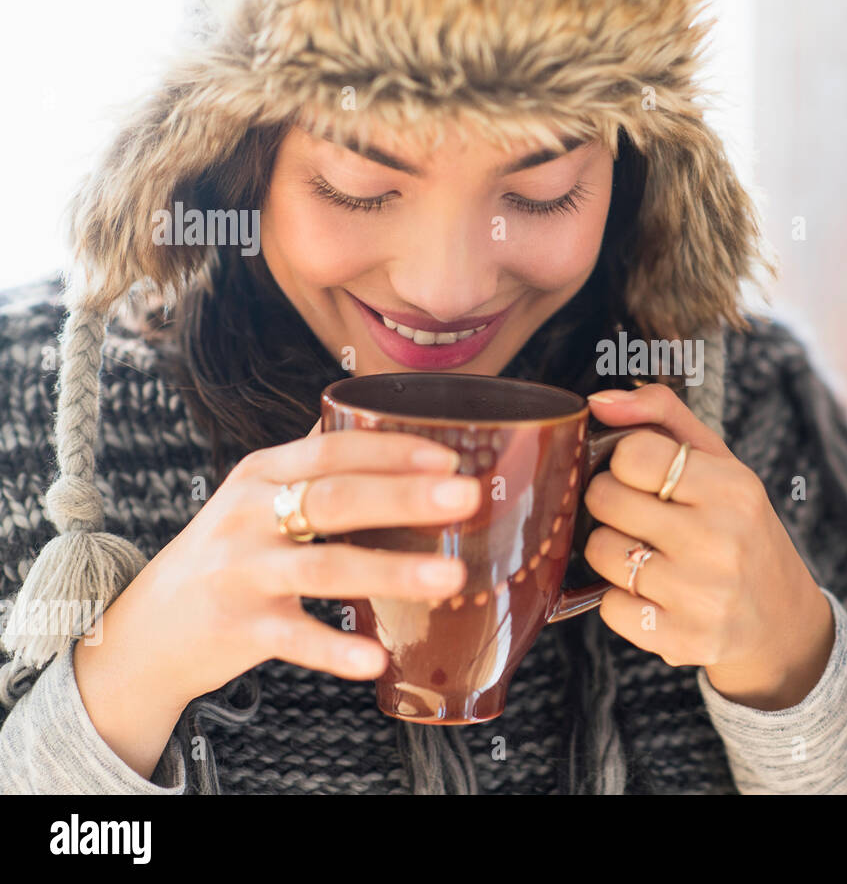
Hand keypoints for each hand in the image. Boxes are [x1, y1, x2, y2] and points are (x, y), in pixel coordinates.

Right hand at [72, 423, 479, 777]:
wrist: (149, 628)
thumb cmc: (227, 552)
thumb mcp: (259, 494)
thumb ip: (314, 464)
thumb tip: (383, 418)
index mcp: (262, 474)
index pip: (332, 451)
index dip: (391, 451)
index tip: (450, 457)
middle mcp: (249, 515)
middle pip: (335, 499)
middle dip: (405, 496)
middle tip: (466, 498)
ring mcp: (242, 572)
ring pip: (324, 567)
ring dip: (392, 571)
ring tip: (451, 578)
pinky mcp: (238, 628)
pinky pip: (294, 638)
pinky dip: (336, 649)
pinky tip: (377, 659)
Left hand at [582, 384, 834, 710]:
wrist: (780, 620)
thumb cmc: (738, 528)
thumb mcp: (719, 462)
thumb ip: (662, 415)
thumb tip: (597, 400)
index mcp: (732, 488)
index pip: (632, 454)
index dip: (624, 463)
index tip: (643, 477)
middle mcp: (721, 540)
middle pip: (605, 499)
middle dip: (609, 503)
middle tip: (635, 514)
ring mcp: (702, 595)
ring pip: (601, 553)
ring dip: (611, 551)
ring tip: (644, 552)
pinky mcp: (682, 640)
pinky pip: (608, 608)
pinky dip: (619, 599)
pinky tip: (651, 593)